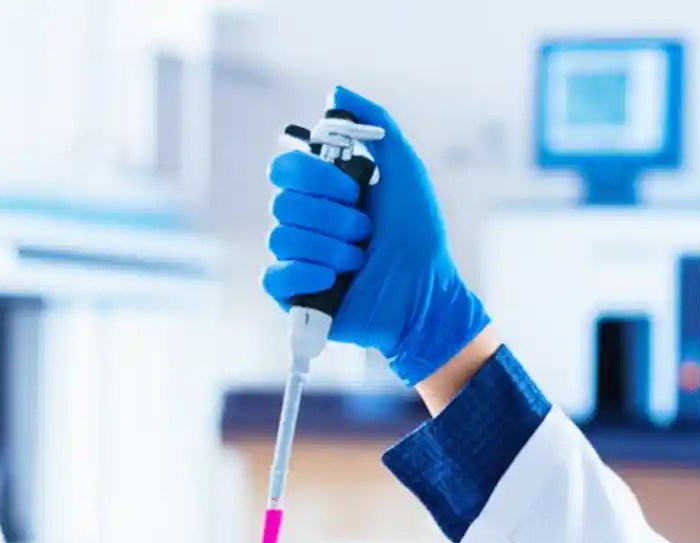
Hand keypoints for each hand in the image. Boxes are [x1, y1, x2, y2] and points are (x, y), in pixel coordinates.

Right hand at [263, 86, 490, 385]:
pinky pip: (273, 275)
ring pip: (281, 237)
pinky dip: (305, 273)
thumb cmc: (419, 234)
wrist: (426, 292)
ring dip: (331, 247)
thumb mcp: (405, 170)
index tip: (353, 189)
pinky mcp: (294, 295)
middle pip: (281, 203)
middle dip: (331, 216)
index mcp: (321, 192)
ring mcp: (296, 258)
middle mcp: (303, 222)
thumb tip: (336, 92)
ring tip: (360, 258)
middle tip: (365, 229)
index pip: (284, 169)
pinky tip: (334, 278)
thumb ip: (377, 126)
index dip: (314, 176)